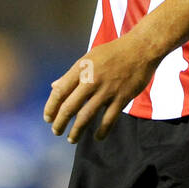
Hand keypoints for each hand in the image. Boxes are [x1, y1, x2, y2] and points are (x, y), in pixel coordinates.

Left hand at [44, 32, 161, 143]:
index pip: (60, 91)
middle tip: (56, 131)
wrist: (141, 48)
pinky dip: (102, 131)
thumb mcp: (88, 58)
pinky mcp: (122, 98)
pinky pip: (109, 120)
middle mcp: (91, 80)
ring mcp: (107, 90)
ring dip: (77, 131)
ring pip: (86, 116)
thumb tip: (54, 86)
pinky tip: (98, 137)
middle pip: (70, 107)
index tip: (47, 118)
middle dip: (60, 122)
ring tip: (72, 138)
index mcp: (81, 68)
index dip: (51, 107)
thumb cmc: (113, 52)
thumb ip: (71, 74)